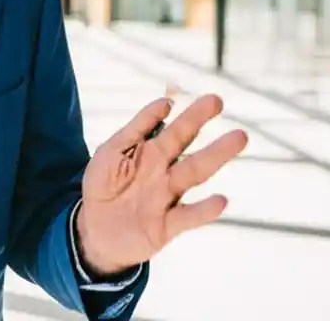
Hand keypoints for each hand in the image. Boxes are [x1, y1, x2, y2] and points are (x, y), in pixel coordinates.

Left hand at [76, 94, 247, 275]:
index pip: (177, 131)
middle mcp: (165, 174)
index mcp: (152, 154)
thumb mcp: (111, 151)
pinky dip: (204, 210)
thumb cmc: (103, 185)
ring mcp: (168, 199)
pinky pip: (187, 217)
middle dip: (212, 139)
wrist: (92, 229)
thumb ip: (137, 128)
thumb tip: (166, 102)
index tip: (214, 100)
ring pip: (194, 177)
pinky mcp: (166, 226)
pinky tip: (221, 201)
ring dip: (215, 159)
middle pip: (192, 153)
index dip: (194, 116)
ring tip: (237, 142)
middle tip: (237, 126)